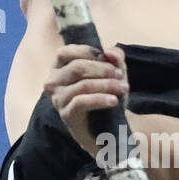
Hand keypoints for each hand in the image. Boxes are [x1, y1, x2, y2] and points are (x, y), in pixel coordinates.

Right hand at [42, 43, 128, 157]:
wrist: (105, 127)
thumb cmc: (104, 94)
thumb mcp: (112, 72)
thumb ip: (114, 58)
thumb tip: (111, 53)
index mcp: (60, 67)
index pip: (66, 52)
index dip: (88, 52)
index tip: (109, 59)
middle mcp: (54, 81)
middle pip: (76, 67)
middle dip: (102, 69)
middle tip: (120, 75)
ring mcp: (58, 99)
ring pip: (82, 85)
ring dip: (106, 85)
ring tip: (123, 88)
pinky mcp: (66, 114)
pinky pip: (81, 102)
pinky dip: (100, 99)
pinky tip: (114, 101)